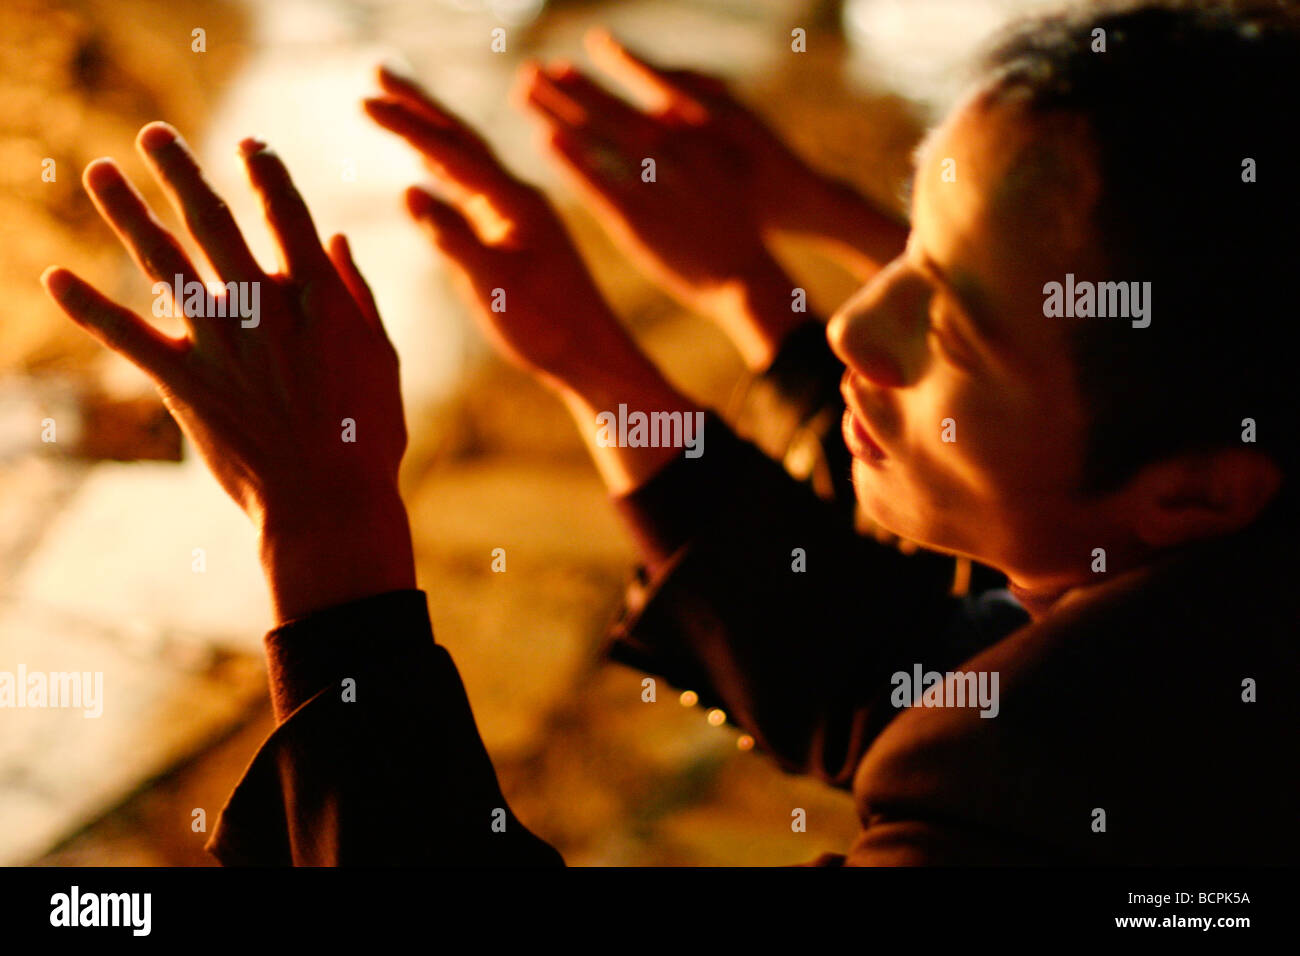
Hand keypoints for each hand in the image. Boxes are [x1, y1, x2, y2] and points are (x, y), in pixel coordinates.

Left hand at [40, 123, 413, 621]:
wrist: (329, 504)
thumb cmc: (368, 438)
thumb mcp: (382, 359)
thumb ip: (357, 294)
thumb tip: (336, 237)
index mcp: (319, 296)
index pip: (286, 213)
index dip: (265, 171)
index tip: (248, 142)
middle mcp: (263, 306)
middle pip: (213, 220)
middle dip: (181, 170)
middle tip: (153, 135)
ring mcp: (220, 343)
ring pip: (163, 262)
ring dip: (128, 212)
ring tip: (100, 173)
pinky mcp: (184, 384)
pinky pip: (126, 337)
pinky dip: (88, 307)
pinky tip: (54, 277)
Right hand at [364, 66, 699, 493]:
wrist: (593, 358)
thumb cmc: (547, 329)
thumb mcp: (493, 285)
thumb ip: (452, 239)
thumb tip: (406, 191)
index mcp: (515, 203)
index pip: (451, 151)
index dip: (406, 125)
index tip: (363, 100)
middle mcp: (521, 198)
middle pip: (462, 139)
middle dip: (419, 106)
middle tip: (378, 73)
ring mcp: (521, 216)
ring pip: (469, 162)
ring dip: (432, 132)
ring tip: (398, 107)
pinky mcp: (520, 236)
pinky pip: (476, 190)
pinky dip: (447, 169)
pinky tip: (431, 167)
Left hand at [516, 31, 811, 357]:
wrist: (746, 276)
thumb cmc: (737, 231)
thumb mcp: (719, 176)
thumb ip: (688, 152)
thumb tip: (667, 133)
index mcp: (688, 139)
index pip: (630, 104)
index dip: (594, 85)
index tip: (562, 69)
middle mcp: (667, 151)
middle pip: (607, 111)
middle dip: (568, 87)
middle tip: (532, 68)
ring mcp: (649, 182)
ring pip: (595, 137)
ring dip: (557, 110)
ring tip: (523, 91)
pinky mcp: (636, 218)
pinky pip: (597, 182)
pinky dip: (572, 159)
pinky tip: (546, 139)